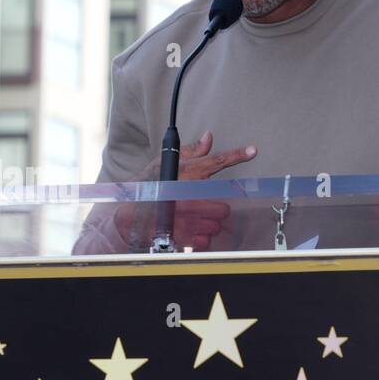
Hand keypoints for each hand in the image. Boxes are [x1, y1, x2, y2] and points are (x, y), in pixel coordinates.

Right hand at [115, 131, 256, 249]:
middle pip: (223, 206)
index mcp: (186, 173)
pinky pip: (207, 241)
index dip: (236, 155)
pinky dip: (200, 240)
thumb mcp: (163, 164)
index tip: (252, 151)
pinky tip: (189, 232)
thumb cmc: (146, 188)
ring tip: (192, 220)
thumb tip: (208, 138)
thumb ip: (190, 152)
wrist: (126, 217)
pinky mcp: (183, 237)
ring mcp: (186, 218)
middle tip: (203, 208)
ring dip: (207, 225)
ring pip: (216, 225)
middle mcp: (188, 195)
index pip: (216, 161)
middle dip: (216, 209)